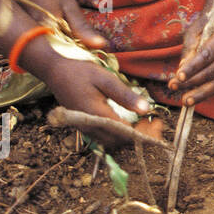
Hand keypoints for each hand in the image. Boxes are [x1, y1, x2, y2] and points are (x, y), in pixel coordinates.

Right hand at [43, 56, 161, 148]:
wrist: (54, 71)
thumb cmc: (80, 72)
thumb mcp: (106, 79)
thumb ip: (125, 96)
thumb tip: (147, 110)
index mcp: (96, 116)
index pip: (126, 134)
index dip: (145, 134)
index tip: (159, 124)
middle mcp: (90, 126)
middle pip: (120, 142)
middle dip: (141, 136)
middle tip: (156, 123)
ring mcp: (85, 127)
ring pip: (112, 141)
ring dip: (131, 136)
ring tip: (147, 122)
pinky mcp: (84, 125)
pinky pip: (105, 136)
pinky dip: (120, 132)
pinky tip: (130, 121)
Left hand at [169, 12, 213, 104]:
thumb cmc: (206, 27)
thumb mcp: (194, 31)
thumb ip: (189, 48)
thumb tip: (182, 69)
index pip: (207, 54)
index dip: (192, 67)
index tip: (178, 77)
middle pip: (212, 71)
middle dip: (191, 81)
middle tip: (173, 87)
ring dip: (199, 93)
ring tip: (185, 101)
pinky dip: (207, 93)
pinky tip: (194, 97)